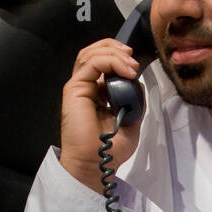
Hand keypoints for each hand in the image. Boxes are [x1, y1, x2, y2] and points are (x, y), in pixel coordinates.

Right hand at [59, 38, 144, 193]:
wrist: (98, 163)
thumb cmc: (111, 149)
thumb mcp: (132, 119)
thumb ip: (134, 99)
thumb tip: (136, 82)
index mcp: (98, 93)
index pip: (104, 63)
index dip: (119, 57)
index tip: (135, 64)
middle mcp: (87, 87)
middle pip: (95, 53)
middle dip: (115, 48)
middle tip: (132, 58)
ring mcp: (79, 87)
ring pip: (90, 54)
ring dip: (113, 53)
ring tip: (130, 64)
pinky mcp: (74, 89)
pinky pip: (91, 64)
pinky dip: (110, 61)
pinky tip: (125, 71)